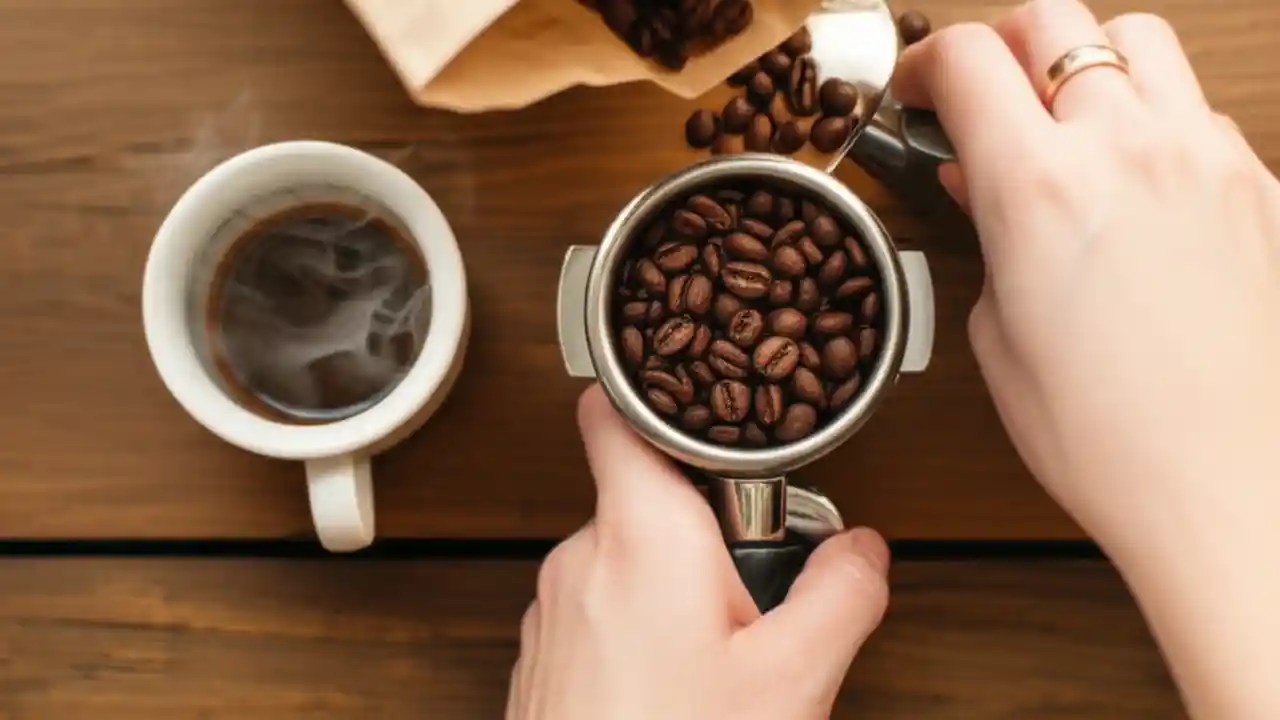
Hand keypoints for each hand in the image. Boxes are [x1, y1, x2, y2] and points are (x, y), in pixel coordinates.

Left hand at [506, 386, 888, 719]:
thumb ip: (841, 595)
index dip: (652, 395)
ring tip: (719, 660)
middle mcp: (580, 560)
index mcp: (639, 538)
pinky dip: (641, 631)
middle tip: (756, 596)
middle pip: (647, 499)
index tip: (695, 402)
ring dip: (677, 590)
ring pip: (627, 563)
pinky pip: (600, 613)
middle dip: (707, 532)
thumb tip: (862, 551)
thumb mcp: (793, 683)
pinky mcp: (543, 659)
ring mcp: (551, 612)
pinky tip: (675, 694)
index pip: (615, 414)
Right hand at [895, 1, 1279, 715]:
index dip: (924, 63)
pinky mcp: (1258, 186)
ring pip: (1140, 40)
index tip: (917, 91)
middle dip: (1003, 46)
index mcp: (1039, 189)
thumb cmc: (1114, 440)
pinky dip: (1155, 116)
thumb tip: (978, 187)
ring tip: (1066, 120)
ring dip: (1088, 63)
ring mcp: (1205, 158)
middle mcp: (1129, 150)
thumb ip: (986, 239)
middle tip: (982, 94)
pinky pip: (1200, 108)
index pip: (968, 58)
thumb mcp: (1002, 337)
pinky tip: (1134, 176)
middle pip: (1053, 21)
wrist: (1230, 488)